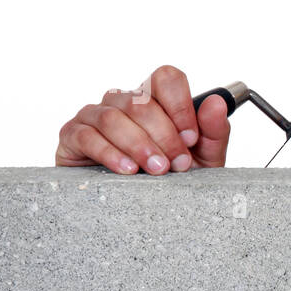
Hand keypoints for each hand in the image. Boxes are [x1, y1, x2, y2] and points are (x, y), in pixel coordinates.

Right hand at [55, 65, 230, 173]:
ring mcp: (95, 115)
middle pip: (141, 102)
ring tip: (156, 170)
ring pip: (113, 117)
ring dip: (139, 145)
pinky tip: (127, 170)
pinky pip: (87, 136)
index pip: (166, 78)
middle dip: (164, 136)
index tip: (191, 137)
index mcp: (155, 100)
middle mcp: (123, 102)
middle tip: (177, 164)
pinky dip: (110, 153)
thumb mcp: (203, 159)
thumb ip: (214, 132)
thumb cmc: (171, 178)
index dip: (180, 106)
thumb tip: (217, 102)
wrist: (142, 212)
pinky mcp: (73, 135)